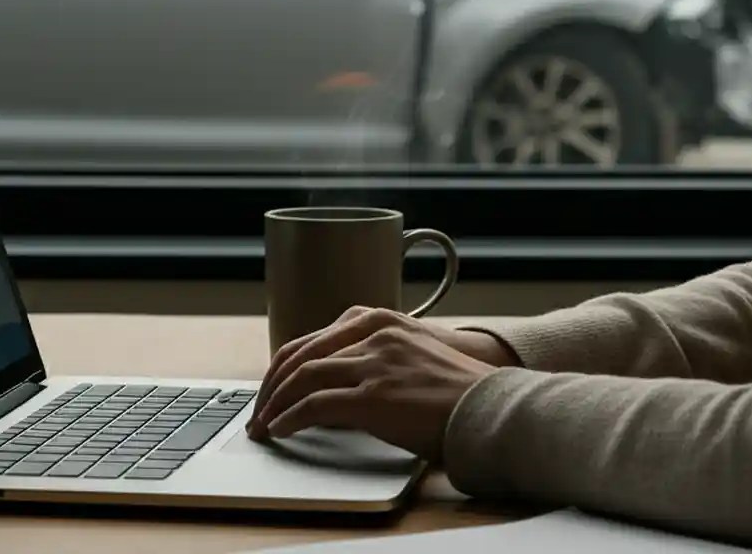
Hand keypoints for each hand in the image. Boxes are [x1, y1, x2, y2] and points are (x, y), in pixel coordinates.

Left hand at [247, 307, 510, 458]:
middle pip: (300, 354)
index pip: (313, 339)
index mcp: (378, 319)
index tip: (273, 388)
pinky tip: (282, 431)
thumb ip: (375, 358)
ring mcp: (373, 362)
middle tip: (258, 410)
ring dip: (275, 404)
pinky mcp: (374, 395)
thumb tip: (336, 387)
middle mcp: (372, 332)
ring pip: (302, 376)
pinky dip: (290, 419)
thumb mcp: (411, 355)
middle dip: (272, 386)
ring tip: (263, 425)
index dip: (285, 367)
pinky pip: (315, 405)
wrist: (493, 403)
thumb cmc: (458, 387)